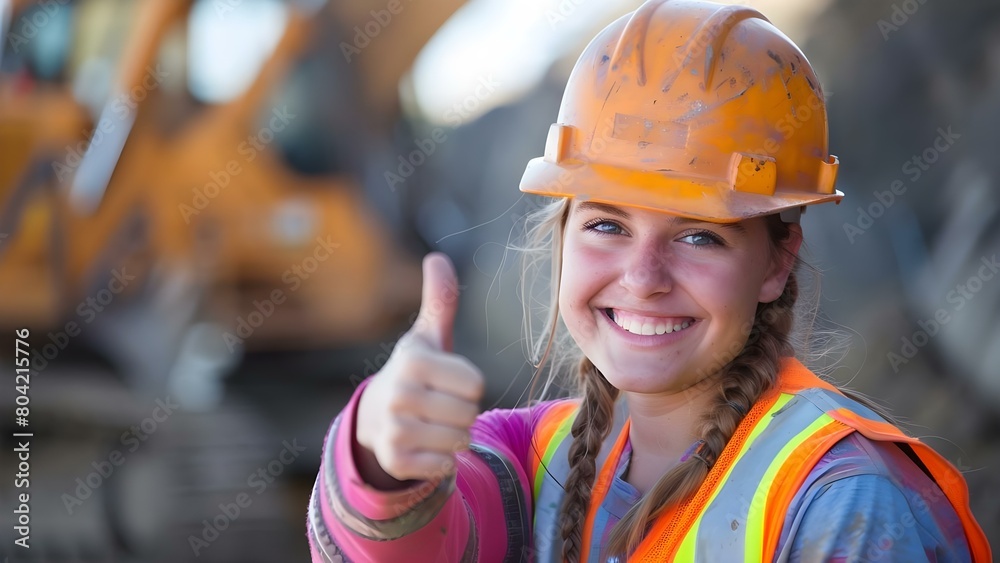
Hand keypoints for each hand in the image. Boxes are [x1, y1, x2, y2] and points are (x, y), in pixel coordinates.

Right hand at [355, 252, 484, 483]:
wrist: (377, 416)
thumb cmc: (415, 371)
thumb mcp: (428, 336)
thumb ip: (440, 300)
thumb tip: (437, 257)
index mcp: (412, 360)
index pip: (475, 384)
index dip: (467, 385)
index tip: (445, 381)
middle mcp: (399, 394)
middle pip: (470, 413)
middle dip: (462, 412)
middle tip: (438, 405)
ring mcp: (394, 430)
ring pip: (460, 441)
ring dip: (453, 436)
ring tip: (431, 424)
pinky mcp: (395, 461)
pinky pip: (445, 466)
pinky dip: (441, 459)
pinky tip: (422, 446)